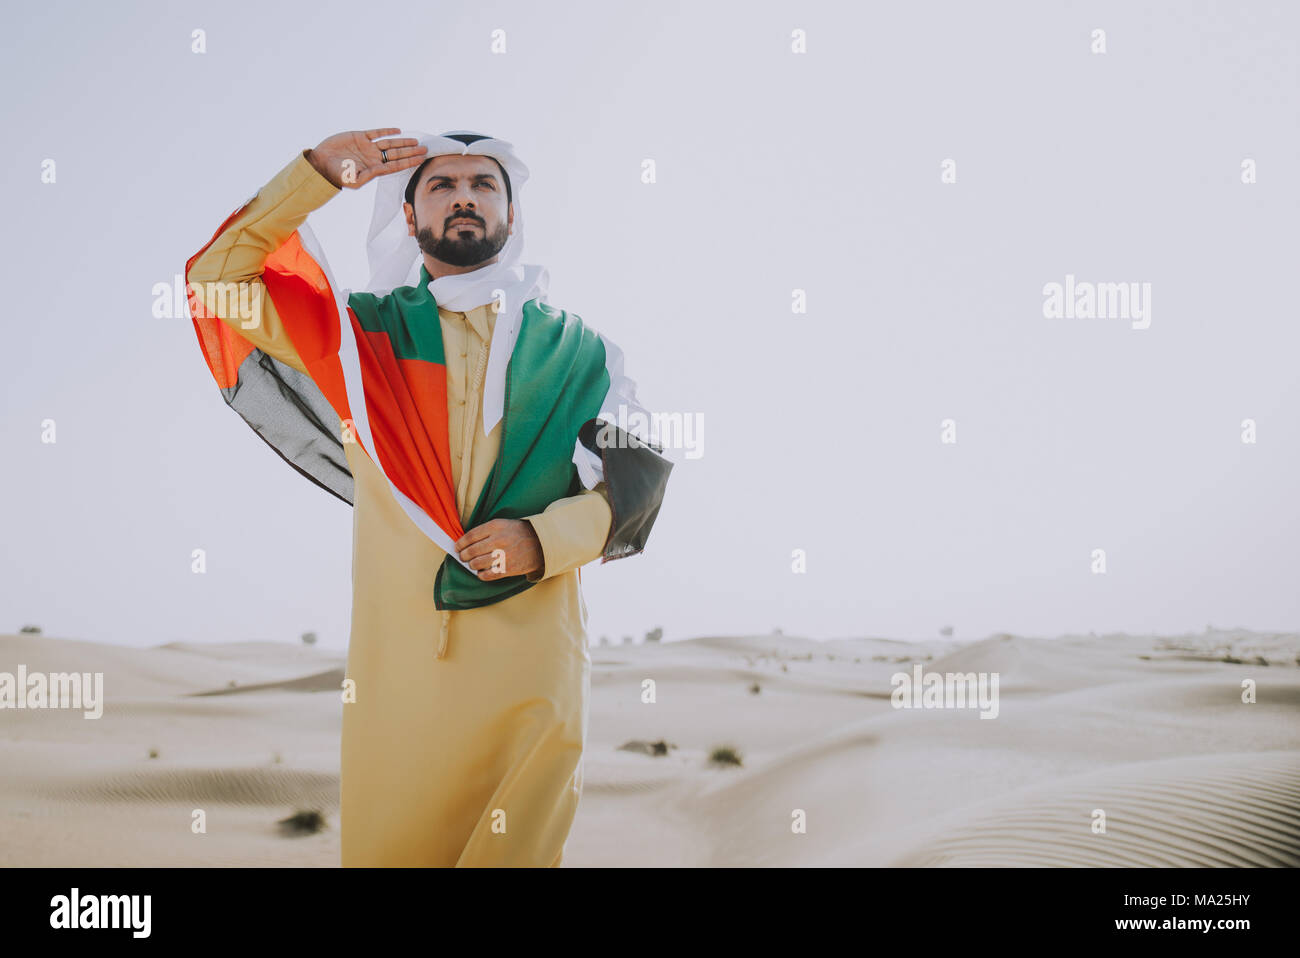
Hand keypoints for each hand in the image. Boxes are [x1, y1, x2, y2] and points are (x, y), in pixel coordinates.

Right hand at [305, 128, 427, 189]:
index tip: (421, 159)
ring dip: (403, 142)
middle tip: (425, 149)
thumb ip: (368, 175)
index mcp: (373, 169)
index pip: (395, 165)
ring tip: (416, 142)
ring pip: (389, 143)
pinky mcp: (359, 137)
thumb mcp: (353, 180)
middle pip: (396, 154)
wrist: (320, 163)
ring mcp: (367, 147)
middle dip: (411, 152)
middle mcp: (373, 158)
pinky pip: (376, 133)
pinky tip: (397, 131)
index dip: (409, 162)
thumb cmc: (336, 175)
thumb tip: (382, 170)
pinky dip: (386, 131)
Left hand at [455, 519, 542, 580]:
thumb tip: (465, 542)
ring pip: (476, 564)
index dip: (460, 543)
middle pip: (471, 551)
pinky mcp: (508, 569)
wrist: (541, 543)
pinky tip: (482, 572)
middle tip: (462, 557)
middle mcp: (499, 540)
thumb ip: (485, 531)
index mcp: (496, 526)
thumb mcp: (503, 524)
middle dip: (463, 556)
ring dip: (471, 565)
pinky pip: (486, 575)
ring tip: (473, 564)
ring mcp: (503, 555)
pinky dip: (481, 574)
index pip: (470, 536)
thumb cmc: (518, 533)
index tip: (457, 547)